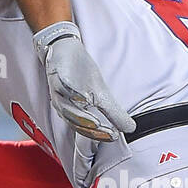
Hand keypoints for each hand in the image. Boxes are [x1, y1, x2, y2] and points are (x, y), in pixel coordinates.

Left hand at [34, 23, 135, 142]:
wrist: (64, 51)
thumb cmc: (81, 74)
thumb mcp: (101, 94)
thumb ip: (113, 112)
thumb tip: (131, 128)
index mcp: (74, 112)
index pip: (87, 128)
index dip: (100, 134)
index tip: (114, 136)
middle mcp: (64, 105)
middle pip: (75, 121)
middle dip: (90, 127)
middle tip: (104, 131)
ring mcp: (58, 91)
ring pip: (67, 108)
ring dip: (81, 116)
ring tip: (96, 121)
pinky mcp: (56, 76)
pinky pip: (63, 87)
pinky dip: (73, 94)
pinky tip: (84, 97)